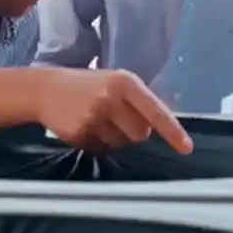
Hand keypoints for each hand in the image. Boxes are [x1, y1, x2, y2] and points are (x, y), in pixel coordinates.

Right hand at [33, 68, 193, 154]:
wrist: (46, 89)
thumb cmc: (88, 86)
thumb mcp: (114, 83)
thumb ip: (139, 101)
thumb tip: (164, 125)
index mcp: (125, 82)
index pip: (155, 110)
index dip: (172, 131)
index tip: (186, 148)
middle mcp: (111, 98)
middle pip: (140, 134)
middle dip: (134, 133)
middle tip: (117, 119)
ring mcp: (94, 116)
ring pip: (121, 144)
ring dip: (114, 138)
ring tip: (97, 120)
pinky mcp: (80, 132)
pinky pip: (101, 149)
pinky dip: (97, 143)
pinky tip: (85, 127)